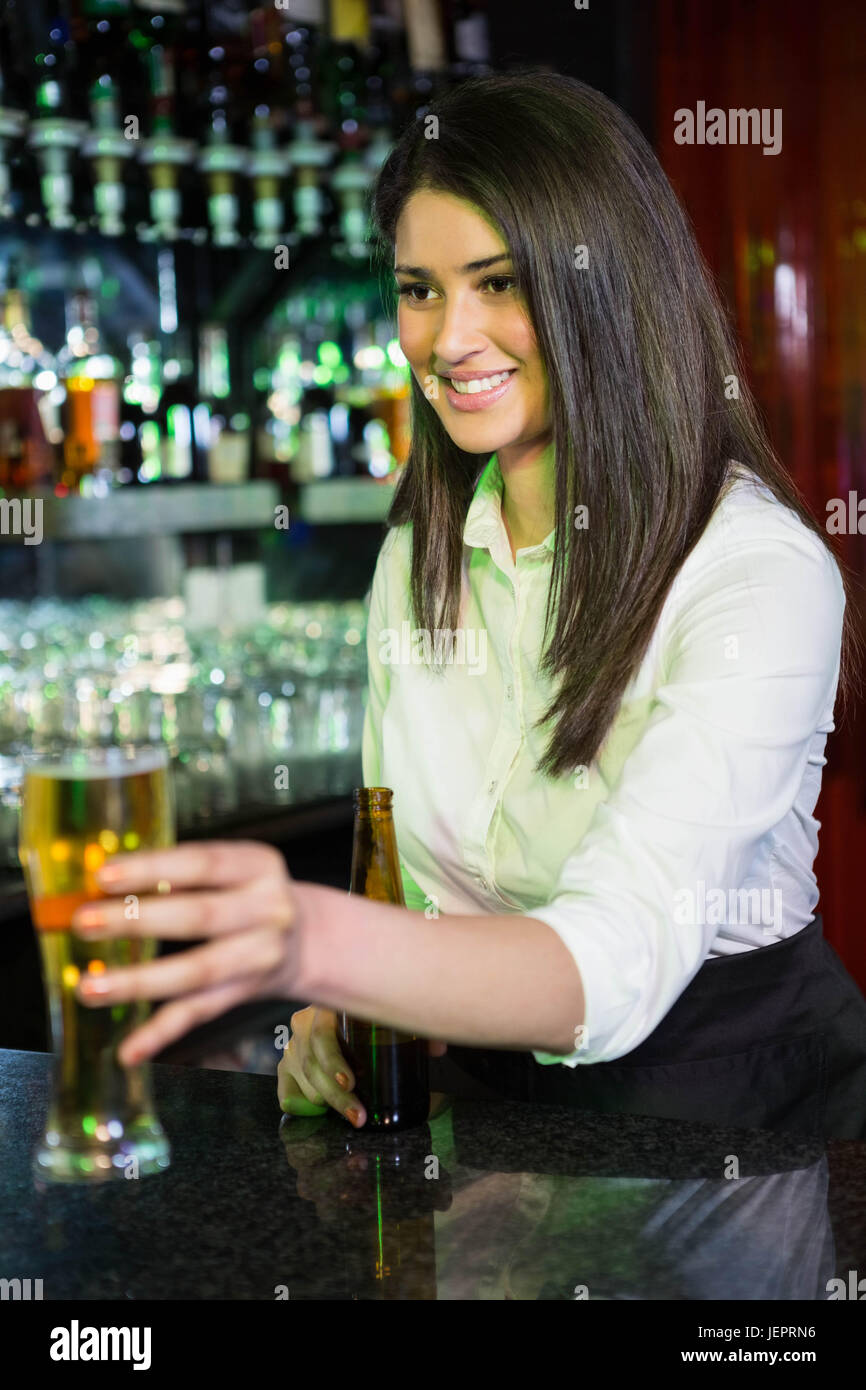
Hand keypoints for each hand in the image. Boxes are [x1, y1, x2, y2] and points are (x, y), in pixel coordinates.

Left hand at [69, 841, 298, 1065]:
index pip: (203, 864)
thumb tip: (104, 883)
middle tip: (84, 922)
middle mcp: (267, 910)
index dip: (153, 868)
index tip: (104, 874)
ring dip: (139, 981)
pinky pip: (199, 1014)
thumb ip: (182, 873)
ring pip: (195, 972)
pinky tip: (129, 1049)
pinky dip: (162, 1033)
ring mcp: (259, 956)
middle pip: (198, 917)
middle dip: (136, 920)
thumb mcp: (234, 870)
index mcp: (259, 867)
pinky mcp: (245, 994)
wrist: (308, 938)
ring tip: (91, 986)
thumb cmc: (250, 895)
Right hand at [279, 1005, 446, 1128]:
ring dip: (325, 1101)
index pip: (322, 1037)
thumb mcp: (384, 1014)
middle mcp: (303, 1025)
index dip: (334, 1063)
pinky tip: (318, 1113)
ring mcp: (291, 1045)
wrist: (333, 997)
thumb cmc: (362, 1013)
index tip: (351, 1082)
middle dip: (337, 1095)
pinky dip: (299, 1103)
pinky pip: (285, 1089)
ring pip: (303, 1079)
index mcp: (326, 1008)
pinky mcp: (285, 1064)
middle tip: (359, 1115)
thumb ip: (412, 1030)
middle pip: (313, 1064)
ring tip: (351, 1115)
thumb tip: (437, 1047)